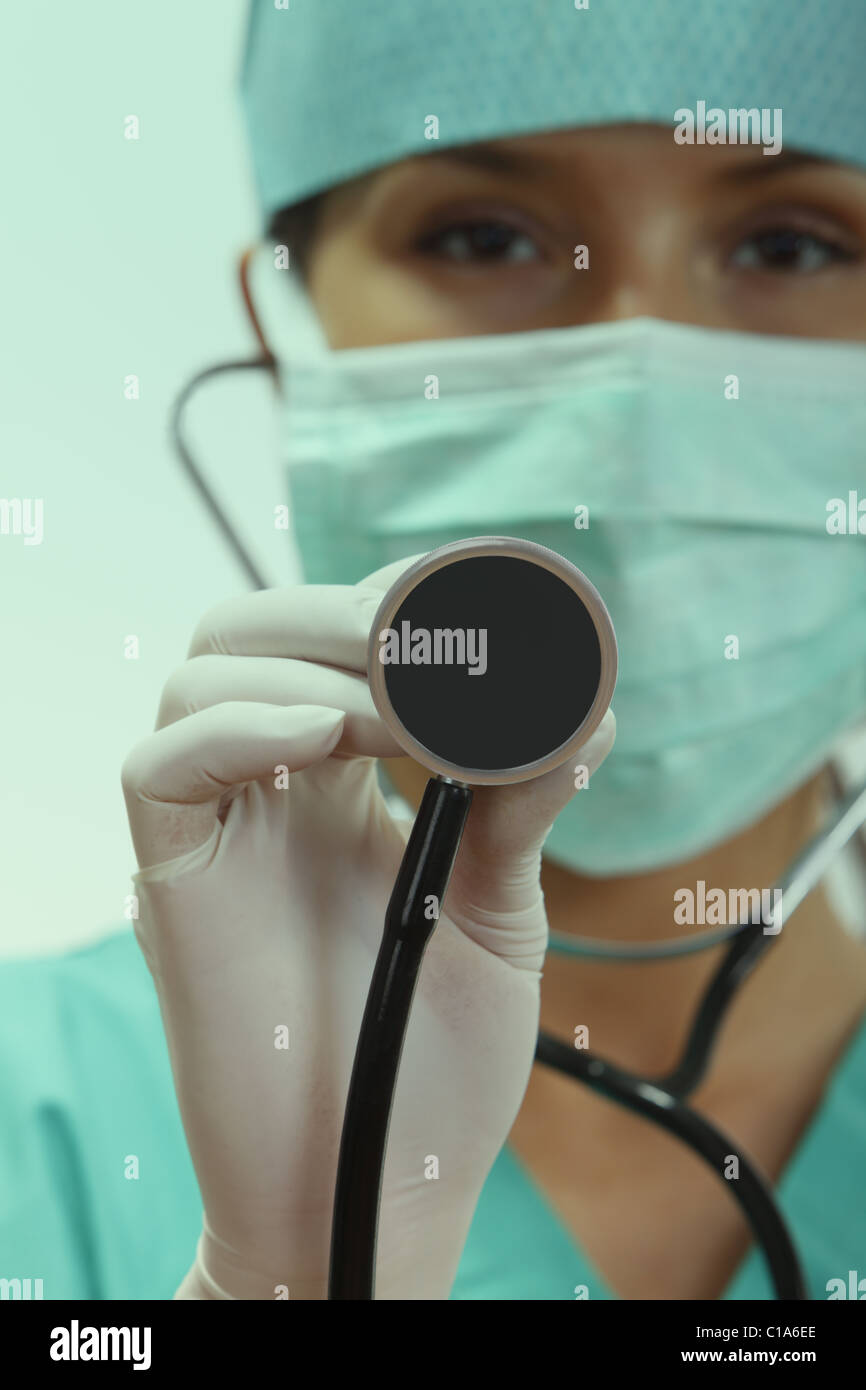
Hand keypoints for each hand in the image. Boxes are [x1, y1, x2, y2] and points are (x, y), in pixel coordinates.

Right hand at [121, 556, 615, 1299]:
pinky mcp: (176, 884)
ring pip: (196, 677)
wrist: (382, 1186)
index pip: (323, 642)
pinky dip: (233, 727)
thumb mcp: (499, 918)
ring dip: (296, 668)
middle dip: (329, 615)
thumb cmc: (435, 1064)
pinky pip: (159, 768)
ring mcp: (220, 833)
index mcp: (341, 785)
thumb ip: (521, 814)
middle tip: (414, 654)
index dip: (376, 604)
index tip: (457, 618)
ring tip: (381, 720)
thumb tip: (582, 719)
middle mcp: (272, 792)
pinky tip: (319, 740)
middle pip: (246, 632)